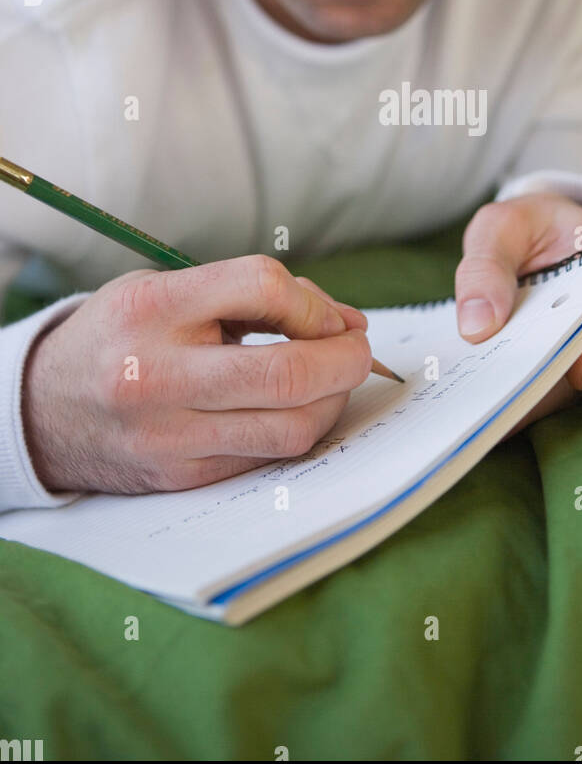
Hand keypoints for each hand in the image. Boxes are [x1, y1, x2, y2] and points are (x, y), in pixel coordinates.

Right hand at [21, 256, 371, 495]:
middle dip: (346, 359)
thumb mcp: (168, 290)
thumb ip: (253, 296)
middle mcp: (157, 374)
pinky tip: (298, 408)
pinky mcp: (181, 477)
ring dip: (333, 401)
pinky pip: (267, 458)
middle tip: (357, 349)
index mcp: (152, 308)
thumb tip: (344, 322)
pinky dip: (299, 430)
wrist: (43, 409)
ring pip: (290, 428)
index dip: (314, 301)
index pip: (262, 286)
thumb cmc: (123, 336)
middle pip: (287, 373)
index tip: (329, 314)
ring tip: (333, 379)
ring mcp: (168, 435)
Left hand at [455, 194, 581, 434]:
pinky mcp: (560, 372)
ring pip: (566, 388)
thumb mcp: (503, 227)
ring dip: (527, 402)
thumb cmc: (526, 227)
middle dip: (552, 381)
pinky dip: (512, 407)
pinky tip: (475, 417)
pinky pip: (541, 396)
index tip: (580, 370)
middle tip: (506, 405)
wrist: (531, 239)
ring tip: (482, 418)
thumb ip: (487, 266)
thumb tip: (476, 327)